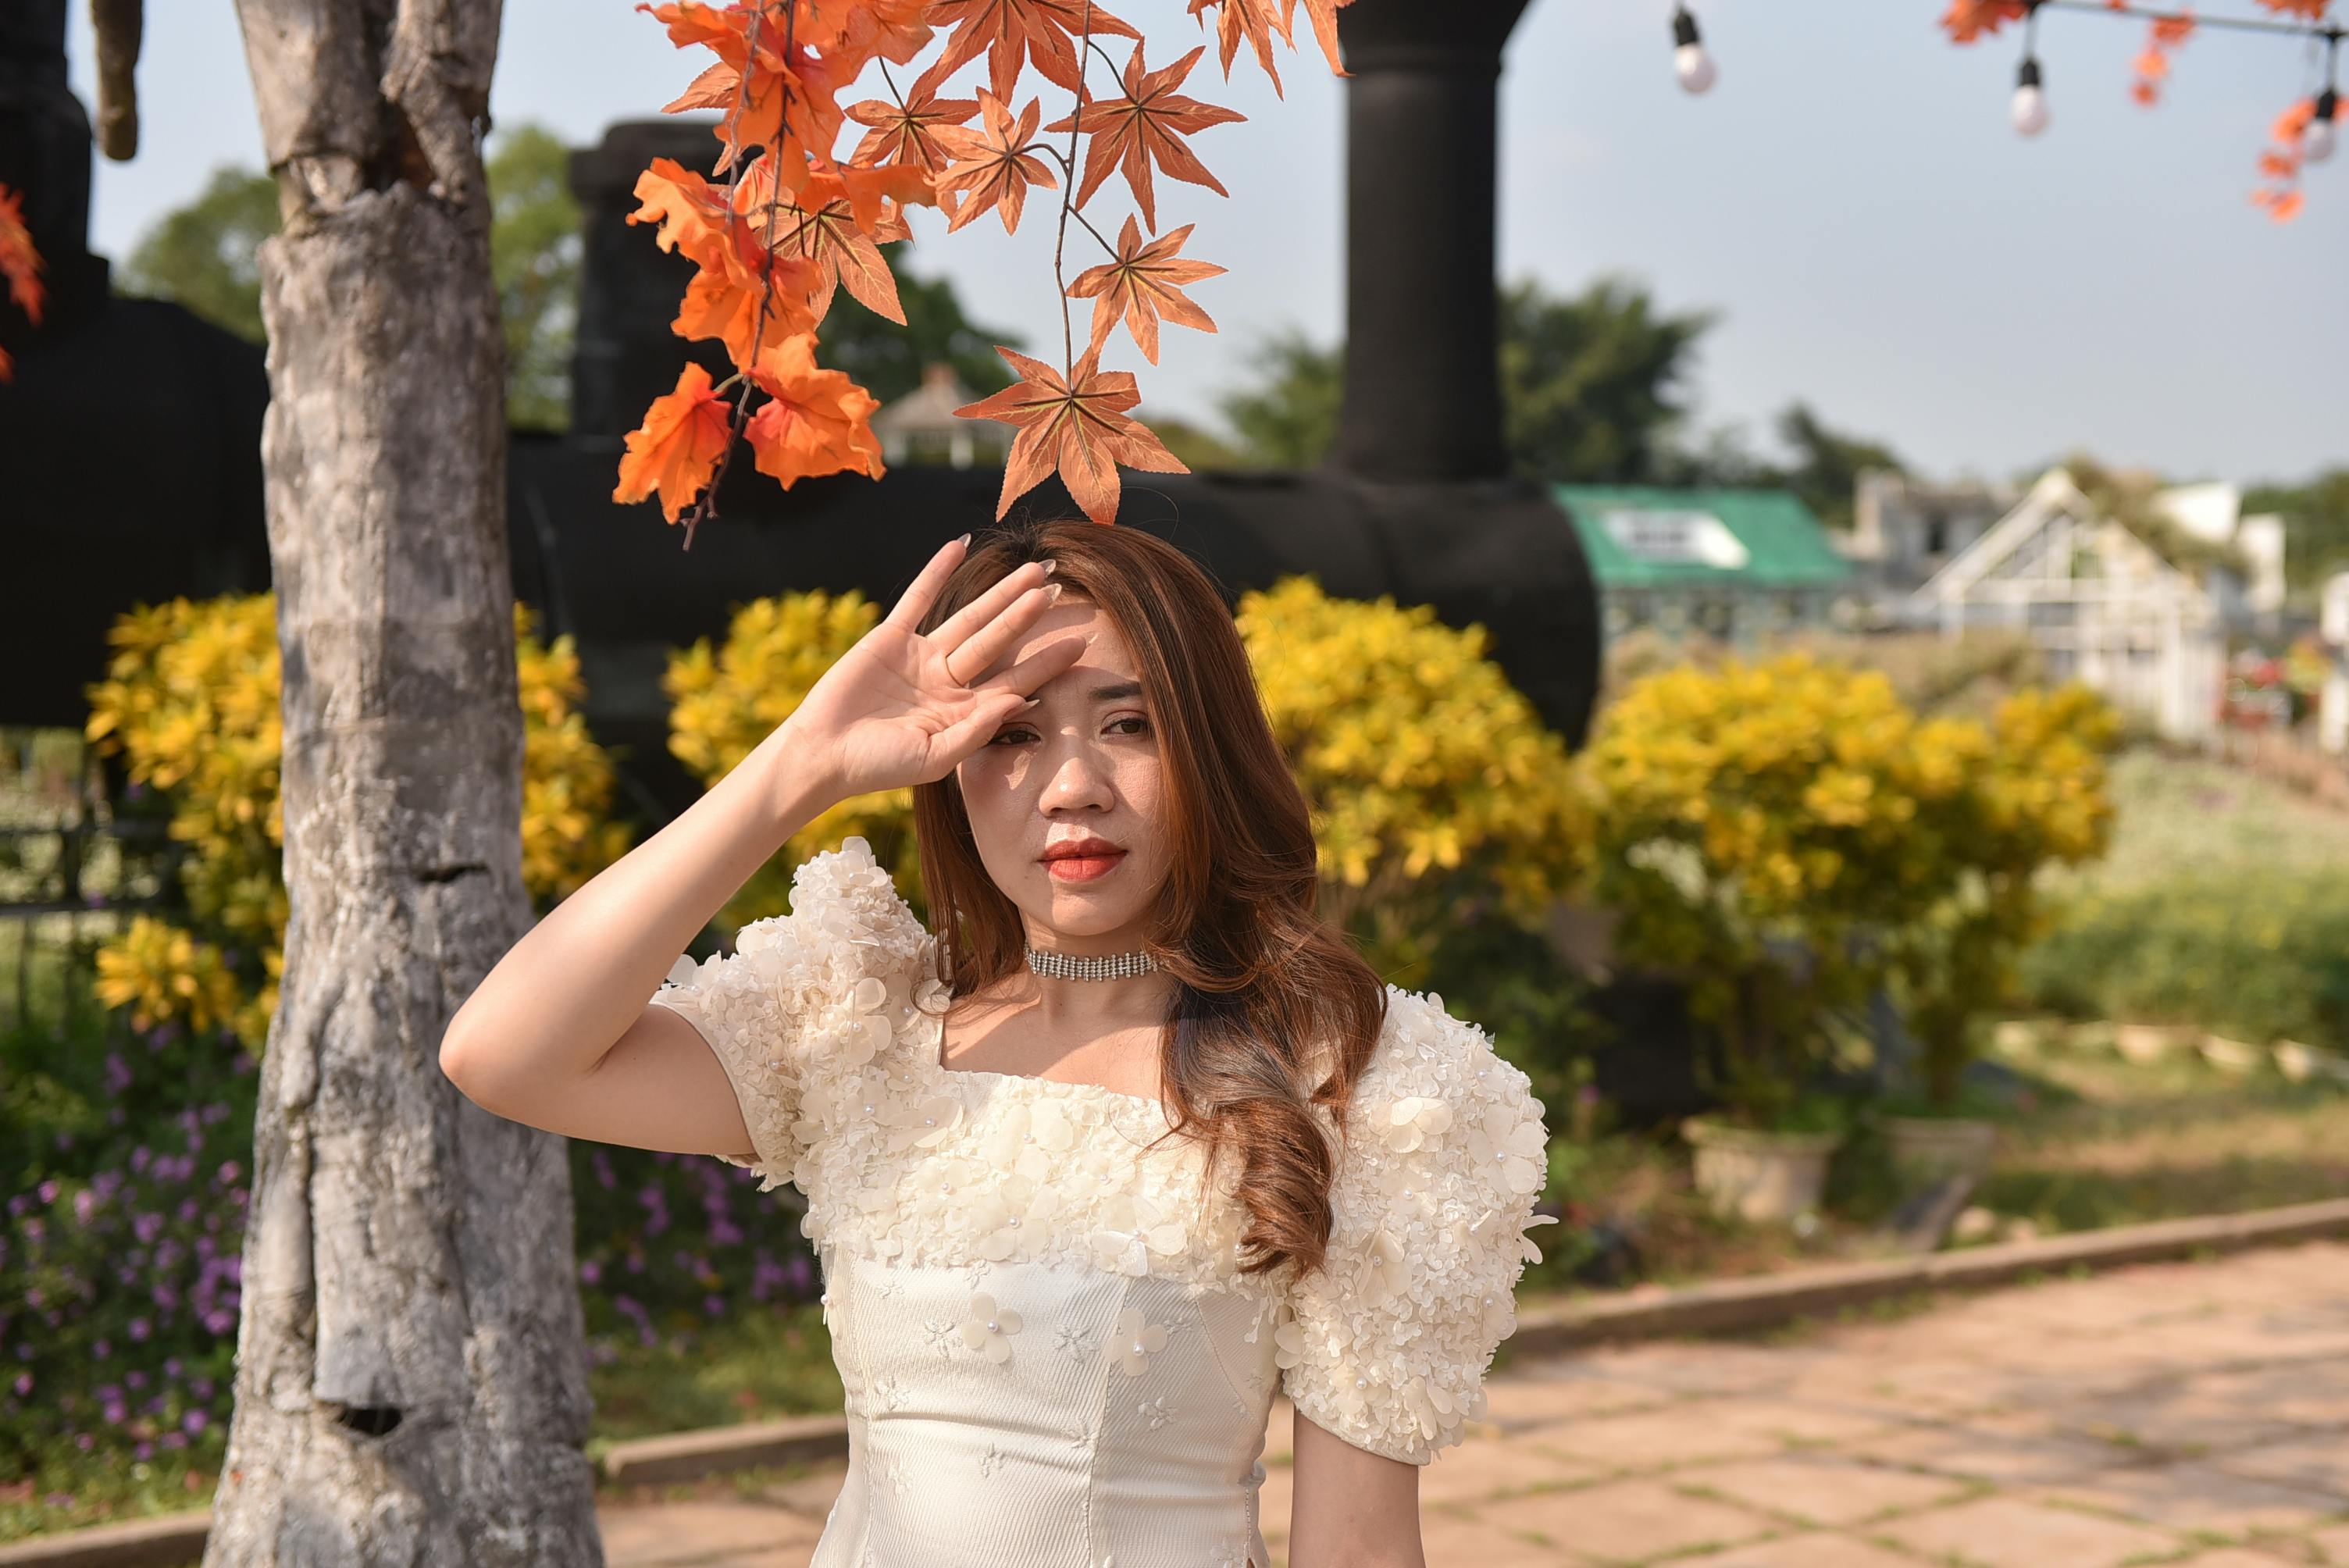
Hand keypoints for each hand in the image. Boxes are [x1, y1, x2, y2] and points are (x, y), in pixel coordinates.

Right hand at [783, 535, 1087, 800]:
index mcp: (964, 711)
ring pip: (967, 617)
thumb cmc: (878, 767)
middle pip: (996, 641)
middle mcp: (948, 681)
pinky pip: (918, 599)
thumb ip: (977, 730)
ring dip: (997, 593)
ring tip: (1031, 570)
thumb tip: (1021, 700)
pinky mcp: (890, 640)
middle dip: (1026, 616)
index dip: (1045, 663)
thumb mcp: (934, 757)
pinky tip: (961, 545)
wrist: (823, 755)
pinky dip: (937, 572)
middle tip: (1058, 590)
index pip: (1014, 680)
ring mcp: (921, 658)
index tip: (1079, 645)